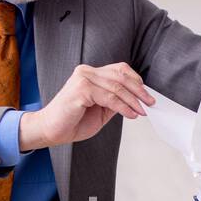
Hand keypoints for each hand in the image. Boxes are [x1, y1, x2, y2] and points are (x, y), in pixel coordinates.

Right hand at [19, 62, 154, 149]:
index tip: (146, 95)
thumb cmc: (72, 121)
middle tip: (149, 103)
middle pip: (120, 76)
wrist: (50, 131)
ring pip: (117, 87)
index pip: (119, 69)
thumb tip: (136, 100)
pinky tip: (130, 114)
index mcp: (89, 74)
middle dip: (139, 90)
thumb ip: (115, 101)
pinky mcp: (81, 89)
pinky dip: (123, 107)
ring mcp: (82, 79)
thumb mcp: (100, 110)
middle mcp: (85, 72)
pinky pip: (110, 98)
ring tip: (141, 111)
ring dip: (133, 101)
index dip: (135, 81)